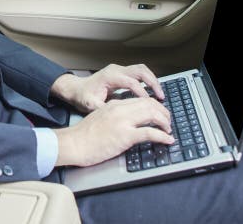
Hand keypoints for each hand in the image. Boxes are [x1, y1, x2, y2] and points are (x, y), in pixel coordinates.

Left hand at [50, 64, 163, 112]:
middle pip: (140, 71)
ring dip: (152, 80)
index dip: (141, 93)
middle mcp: (116, 70)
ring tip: (160, 95)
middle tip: (161, 97)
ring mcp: (119, 69)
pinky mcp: (121, 72)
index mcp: (109, 76)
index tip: (149, 104)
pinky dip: (147, 80)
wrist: (76, 89)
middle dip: (153, 83)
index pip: (131, 82)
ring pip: (142, 69)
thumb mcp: (89, 104)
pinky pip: (139, 73)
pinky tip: (152, 92)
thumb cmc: (82, 96)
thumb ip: (102, 108)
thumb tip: (114, 114)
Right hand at [53, 97, 173, 166]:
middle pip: (149, 104)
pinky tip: (168, 140)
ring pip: (152, 114)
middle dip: (163, 112)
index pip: (140, 99)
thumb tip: (128, 122)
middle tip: (168, 121)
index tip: (160, 113)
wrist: (73, 143)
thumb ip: (114, 116)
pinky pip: (150, 133)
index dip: (154, 106)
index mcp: (114, 104)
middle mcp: (120, 109)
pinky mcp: (124, 136)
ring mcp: (123, 122)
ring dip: (165, 122)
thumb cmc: (83, 135)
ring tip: (169, 129)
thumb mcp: (101, 118)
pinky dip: (162, 136)